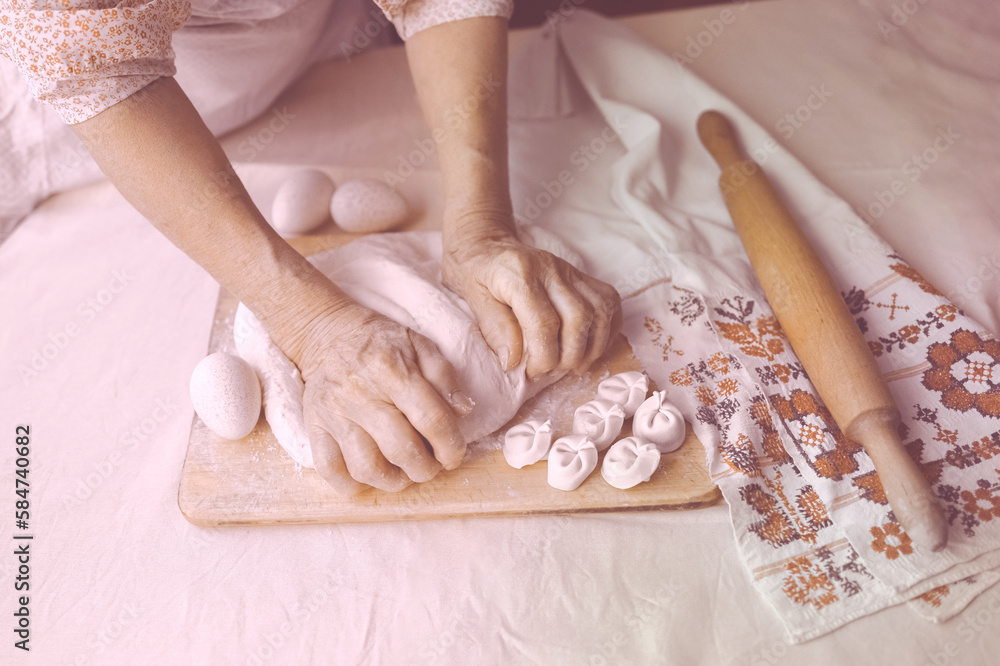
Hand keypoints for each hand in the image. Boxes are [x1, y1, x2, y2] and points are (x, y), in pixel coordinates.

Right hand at [284, 300, 473, 494]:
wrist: (328, 334)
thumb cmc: (381, 343)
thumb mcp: (419, 344)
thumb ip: (444, 376)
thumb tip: (463, 410)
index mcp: (391, 370)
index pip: (430, 419)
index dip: (450, 446)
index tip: (455, 456)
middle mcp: (360, 393)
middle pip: (400, 449)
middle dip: (425, 469)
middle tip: (431, 467)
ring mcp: (334, 413)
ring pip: (365, 466)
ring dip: (393, 481)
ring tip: (405, 474)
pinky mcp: (314, 426)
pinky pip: (330, 469)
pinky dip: (351, 484)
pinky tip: (370, 477)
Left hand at [442, 220, 622, 379]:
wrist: (484, 241)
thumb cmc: (473, 271)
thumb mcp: (471, 298)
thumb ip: (494, 328)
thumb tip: (513, 362)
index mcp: (520, 274)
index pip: (544, 323)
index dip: (543, 357)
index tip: (532, 372)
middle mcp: (551, 268)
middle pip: (579, 318)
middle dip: (570, 355)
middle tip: (551, 371)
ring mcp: (569, 270)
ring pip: (600, 310)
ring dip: (592, 346)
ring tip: (573, 364)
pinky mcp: (580, 275)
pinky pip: (608, 301)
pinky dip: (606, 328)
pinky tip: (590, 345)